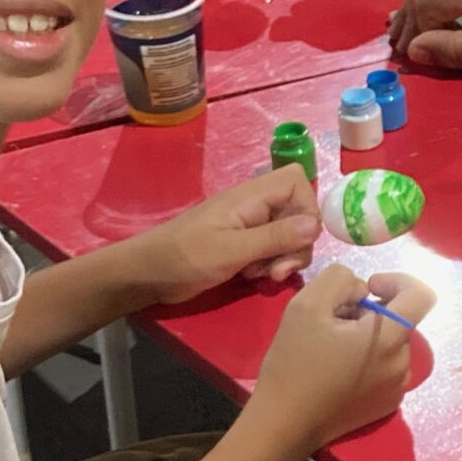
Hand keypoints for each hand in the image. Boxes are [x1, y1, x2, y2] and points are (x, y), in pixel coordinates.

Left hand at [130, 166, 321, 304]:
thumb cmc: (184, 257)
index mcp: (250, 197)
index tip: (300, 240)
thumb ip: (274, 237)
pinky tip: (253, 277)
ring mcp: (249, 226)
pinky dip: (270, 265)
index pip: (297, 183)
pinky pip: (272, 250)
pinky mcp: (243, 245)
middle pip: (298, 213)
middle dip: (296, 244)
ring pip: (288, 235)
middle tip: (278, 271)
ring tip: (262, 276)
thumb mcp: (231, 250)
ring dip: (283, 258)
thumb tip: (315, 225)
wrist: (147, 275)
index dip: (308, 209)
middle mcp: (254, 206)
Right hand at [255, 265, 436, 445]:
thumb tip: (362, 291)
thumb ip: (341, 280)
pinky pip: (385, 367)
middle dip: (370, 311)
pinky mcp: (386, 405)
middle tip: (332, 321)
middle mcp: (403, 364)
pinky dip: (368, 358)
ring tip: (331, 347)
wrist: (284, 424)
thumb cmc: (294, 363)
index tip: (368, 287)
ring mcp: (397, 388)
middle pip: (399, 320)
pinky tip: (337, 369)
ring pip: (391, 343)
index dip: (397, 280)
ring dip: (367, 335)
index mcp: (391, 339)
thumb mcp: (307, 305)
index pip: (422, 295)